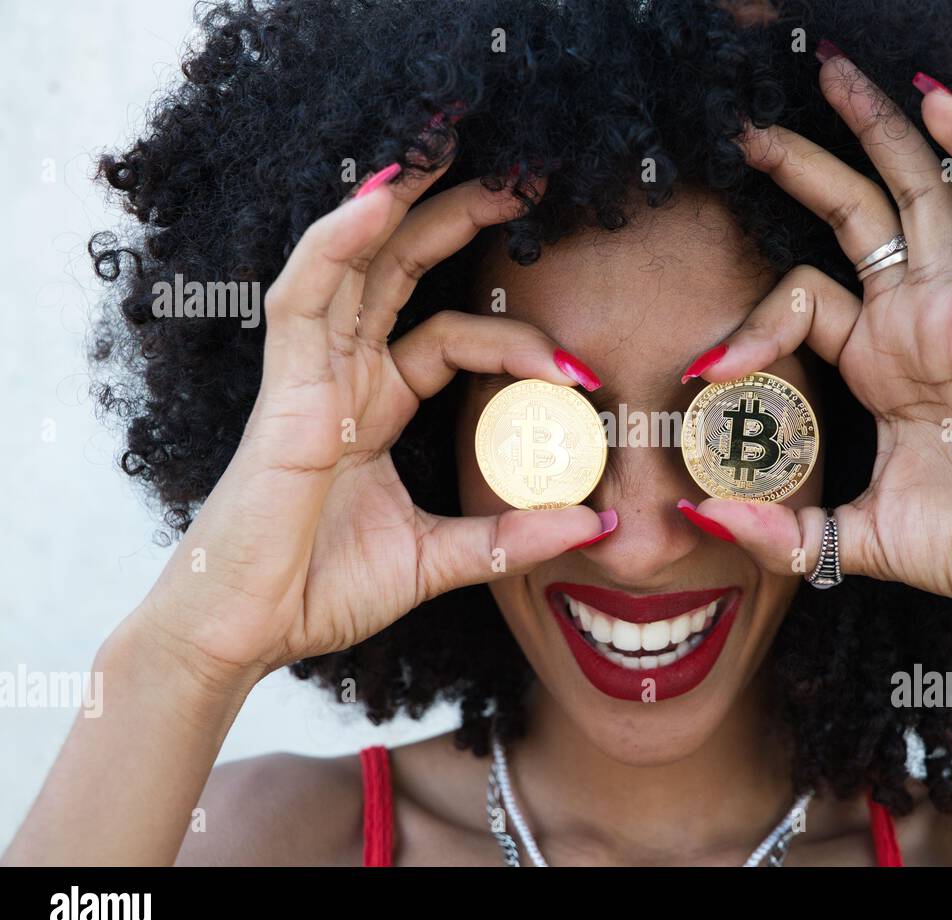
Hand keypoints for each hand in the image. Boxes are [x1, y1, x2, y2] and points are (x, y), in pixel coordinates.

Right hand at [130, 157, 609, 681]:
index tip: (584, 375)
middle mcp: (342, 378)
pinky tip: (378, 200)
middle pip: (402, 274)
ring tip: (448, 147)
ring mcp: (309, 377)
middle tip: (526, 179)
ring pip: (354, 266)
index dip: (518, 344)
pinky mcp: (281, 390)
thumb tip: (599, 526)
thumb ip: (511, 539)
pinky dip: (336, 245)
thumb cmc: (320, 591)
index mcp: (374, 408)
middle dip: (459, 219)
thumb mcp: (436, 560)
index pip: (451, 338)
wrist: (246, 633)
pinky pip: (305, 299)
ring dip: (401, 205)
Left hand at [682, 54, 951, 608]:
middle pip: (854, 215)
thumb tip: (699, 518)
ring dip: (877, 129)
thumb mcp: (856, 538)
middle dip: (803, 164)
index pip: (803, 299)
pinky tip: (938, 100)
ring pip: (918, 191)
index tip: (704, 372)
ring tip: (830, 72)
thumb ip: (782, 531)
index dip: (750, 320)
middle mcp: (916, 321)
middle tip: (747, 129)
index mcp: (882, 362)